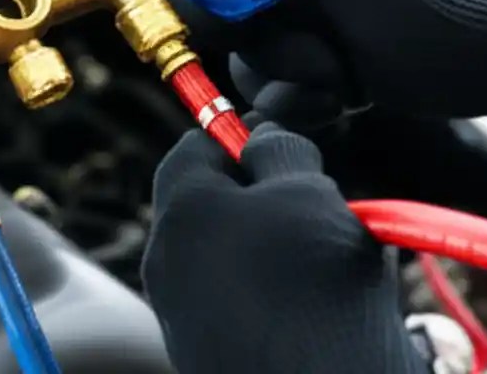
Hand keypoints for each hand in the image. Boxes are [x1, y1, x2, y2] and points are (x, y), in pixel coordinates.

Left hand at [142, 124, 427, 373]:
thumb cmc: (321, 289)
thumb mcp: (311, 193)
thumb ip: (279, 151)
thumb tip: (259, 135)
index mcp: (182, 210)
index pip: (194, 148)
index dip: (235, 136)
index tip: (275, 141)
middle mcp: (165, 260)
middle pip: (204, 203)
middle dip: (253, 194)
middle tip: (309, 202)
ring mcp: (176, 311)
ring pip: (217, 253)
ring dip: (261, 244)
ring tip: (321, 260)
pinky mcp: (196, 350)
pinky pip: (225, 300)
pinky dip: (260, 291)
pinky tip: (307, 306)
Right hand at [221, 0, 486, 122]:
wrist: (459, 58)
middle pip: (222, 21)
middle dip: (267, 41)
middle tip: (317, 40)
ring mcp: (298, 30)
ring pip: (247, 64)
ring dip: (290, 73)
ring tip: (338, 68)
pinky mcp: (314, 78)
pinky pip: (276, 98)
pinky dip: (304, 100)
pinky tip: (342, 91)